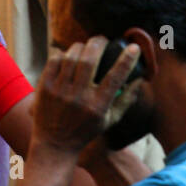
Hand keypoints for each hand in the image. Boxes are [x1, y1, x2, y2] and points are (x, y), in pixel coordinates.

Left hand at [33, 36, 142, 154]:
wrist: (55, 144)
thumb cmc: (86, 131)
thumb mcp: (110, 120)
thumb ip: (126, 100)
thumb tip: (140, 79)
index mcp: (98, 106)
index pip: (115, 78)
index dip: (126, 60)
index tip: (133, 47)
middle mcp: (79, 98)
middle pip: (90, 60)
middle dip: (98, 44)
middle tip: (102, 40)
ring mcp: (60, 92)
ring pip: (71, 57)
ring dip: (81, 46)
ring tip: (86, 47)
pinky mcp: (45, 88)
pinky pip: (54, 60)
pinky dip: (63, 53)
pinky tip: (69, 55)